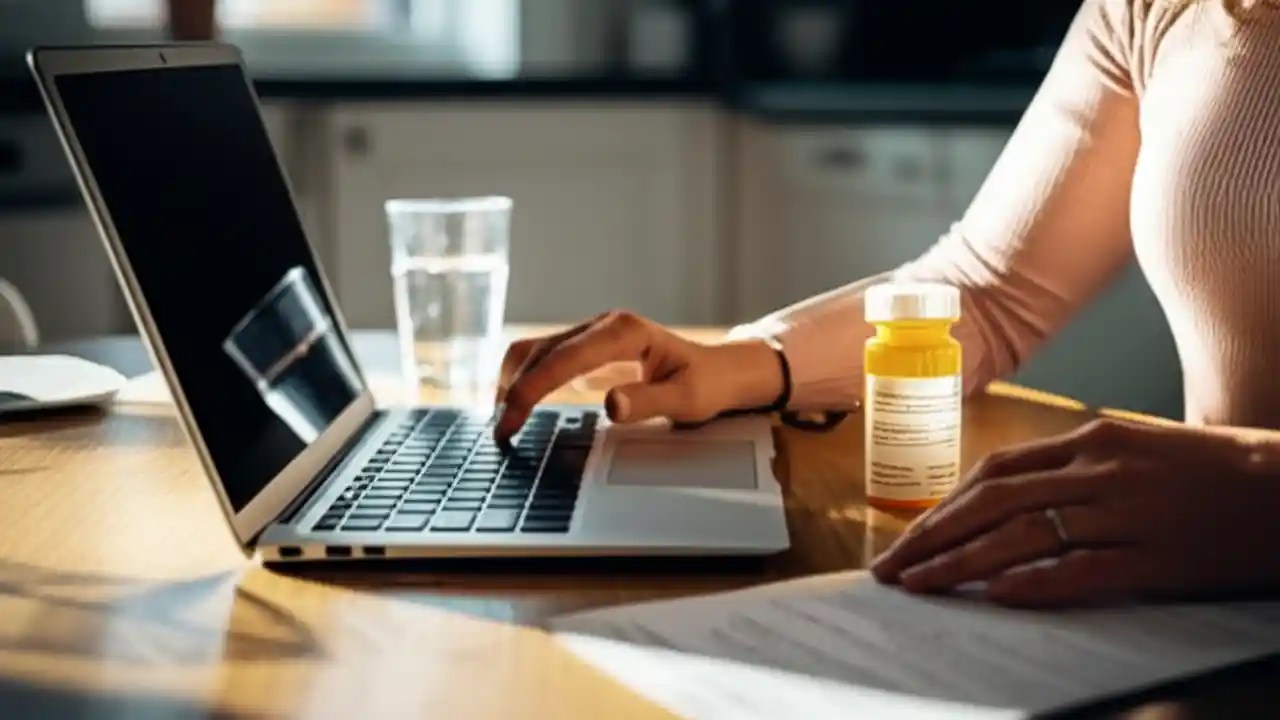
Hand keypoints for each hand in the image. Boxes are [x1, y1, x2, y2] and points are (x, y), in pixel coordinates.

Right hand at [492, 311, 783, 443]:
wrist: (721, 370)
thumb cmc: (707, 384)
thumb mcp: (688, 399)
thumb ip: (649, 401)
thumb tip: (610, 405)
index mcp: (624, 332)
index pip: (564, 358)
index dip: (532, 387)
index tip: (512, 417)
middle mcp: (604, 325)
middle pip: (542, 349)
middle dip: (516, 388)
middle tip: (502, 430)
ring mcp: (595, 333)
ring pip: (538, 348)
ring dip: (515, 379)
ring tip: (503, 419)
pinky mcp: (590, 346)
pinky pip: (548, 355)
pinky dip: (526, 376)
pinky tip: (517, 403)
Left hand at [871, 418, 1279, 607]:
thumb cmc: (1214, 470)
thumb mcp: (1138, 450)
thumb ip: (1078, 468)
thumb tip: (1014, 496)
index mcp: (1091, 440)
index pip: (995, 472)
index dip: (945, 505)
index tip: (912, 535)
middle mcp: (1099, 470)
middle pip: (991, 502)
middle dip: (933, 536)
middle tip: (893, 568)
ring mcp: (1125, 512)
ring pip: (1020, 535)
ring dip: (961, 563)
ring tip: (921, 587)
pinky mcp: (1155, 557)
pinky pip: (1076, 571)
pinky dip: (1029, 584)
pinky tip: (992, 596)